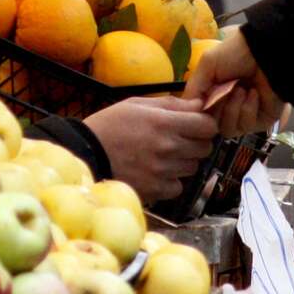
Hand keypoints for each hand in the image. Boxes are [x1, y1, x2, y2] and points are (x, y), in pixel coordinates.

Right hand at [82, 95, 219, 202]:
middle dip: (196, 142)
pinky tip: (156, 172)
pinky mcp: (155, 189)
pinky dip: (171, 181)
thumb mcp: (138, 104)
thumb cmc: (110, 125)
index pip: (207, 126)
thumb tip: (199, 105)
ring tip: (162, 155)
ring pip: (193, 167)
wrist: (86, 152)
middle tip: (178, 140)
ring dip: (183, 162)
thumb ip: (171, 104)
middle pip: (205, 148)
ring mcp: (162, 170)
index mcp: (164, 122)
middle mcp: (168, 147)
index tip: (196, 125)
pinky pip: (178, 186)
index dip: (204, 124)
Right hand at [183, 30, 286, 138]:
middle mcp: (227, 106)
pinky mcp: (260, 121)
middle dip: (217, 108)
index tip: (201, 100)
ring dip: (232, 109)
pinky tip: (254, 94)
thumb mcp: (207, 65)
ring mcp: (243, 115)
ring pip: (227, 129)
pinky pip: (245, 126)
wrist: (266, 54)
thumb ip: (194, 88)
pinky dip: (247, 110)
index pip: (199, 114)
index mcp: (214, 93)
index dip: (198, 111)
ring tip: (241, 90)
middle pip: (211, 125)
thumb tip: (187, 110)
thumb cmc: (236, 54)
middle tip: (225, 91)